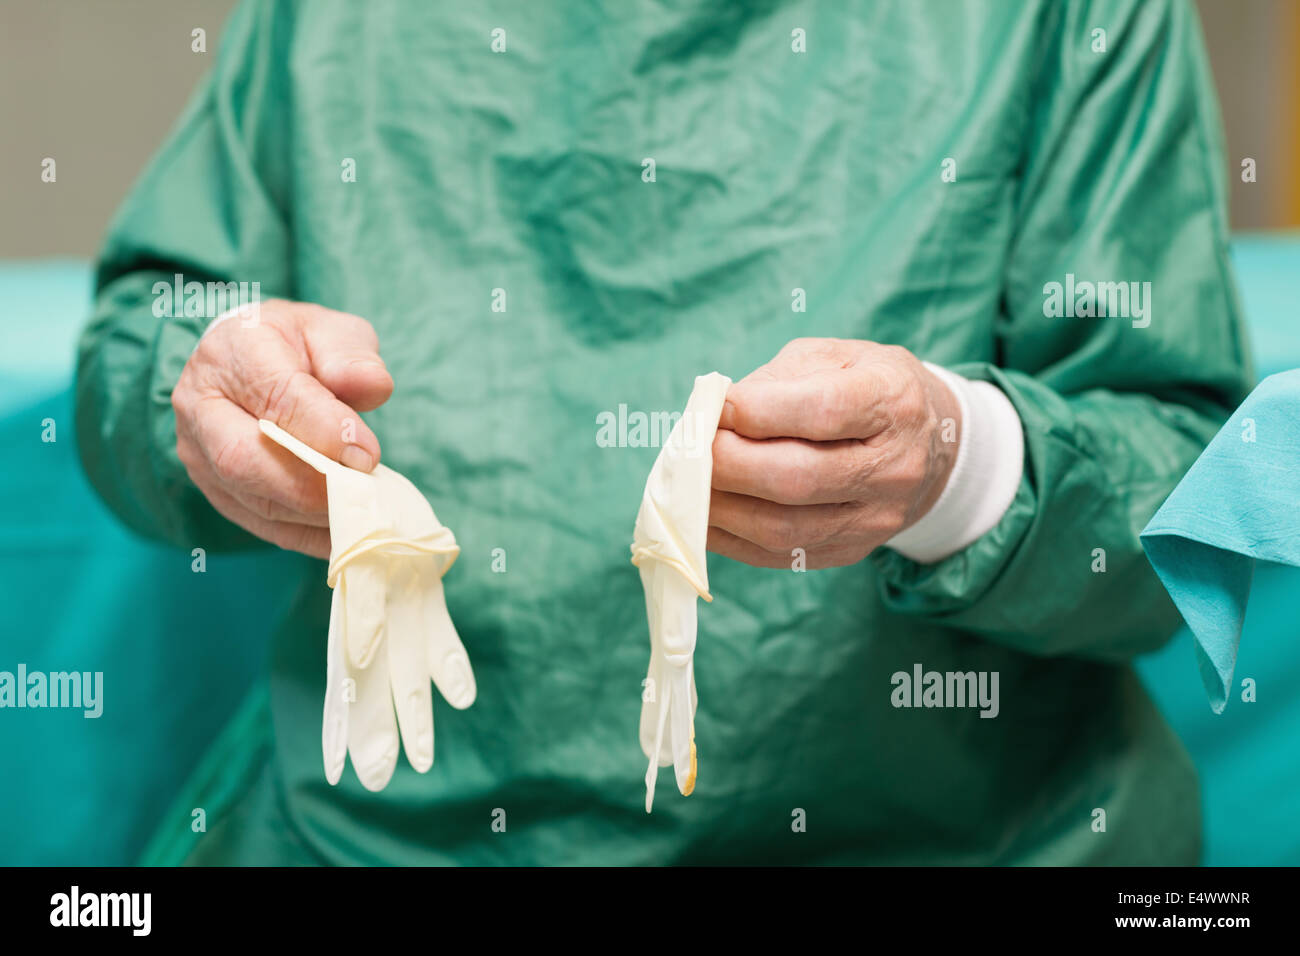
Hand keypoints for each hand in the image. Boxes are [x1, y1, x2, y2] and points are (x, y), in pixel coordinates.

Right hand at [171, 299, 393, 557]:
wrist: (248, 361)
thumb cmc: (296, 346)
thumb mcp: (330, 330)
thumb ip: (350, 354)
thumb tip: (371, 386)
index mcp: (234, 350)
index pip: (274, 396)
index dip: (323, 430)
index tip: (367, 454)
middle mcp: (201, 403)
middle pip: (244, 457)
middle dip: (311, 484)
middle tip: (363, 492)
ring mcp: (198, 451)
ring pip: (250, 498)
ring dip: (312, 515)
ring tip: (361, 514)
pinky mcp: (212, 487)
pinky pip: (258, 522)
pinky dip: (306, 535)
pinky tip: (344, 535)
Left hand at [707, 338, 960, 568]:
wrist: (930, 444)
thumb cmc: (863, 386)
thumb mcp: (832, 357)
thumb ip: (775, 381)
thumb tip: (715, 416)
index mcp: (893, 403)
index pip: (821, 412)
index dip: (756, 412)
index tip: (715, 406)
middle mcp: (894, 467)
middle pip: (797, 479)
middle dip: (727, 465)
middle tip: (688, 449)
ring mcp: (876, 518)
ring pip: (784, 528)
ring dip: (720, 508)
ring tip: (686, 484)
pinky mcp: (852, 550)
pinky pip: (780, 555)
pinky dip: (730, 539)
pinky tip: (703, 515)